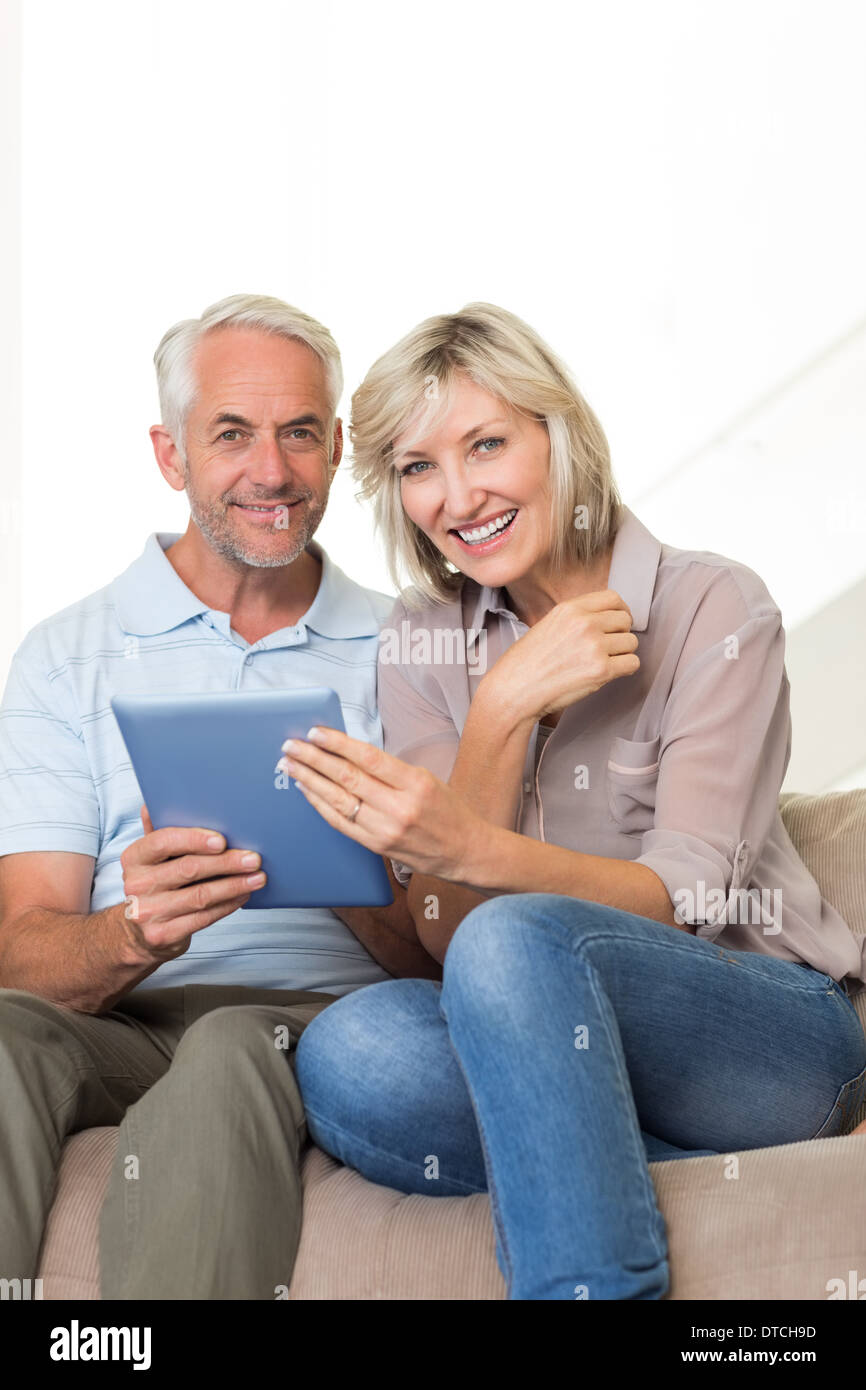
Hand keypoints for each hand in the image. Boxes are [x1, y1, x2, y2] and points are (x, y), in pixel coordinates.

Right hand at [118, 805, 266, 964]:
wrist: (138, 933)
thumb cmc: (155, 885)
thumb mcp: (151, 858)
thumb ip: (157, 832)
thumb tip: (153, 803)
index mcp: (134, 858)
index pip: (162, 842)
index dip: (193, 839)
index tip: (222, 840)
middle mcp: (137, 884)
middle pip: (188, 869)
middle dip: (226, 863)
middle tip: (254, 858)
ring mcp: (148, 912)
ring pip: (200, 896)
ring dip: (234, 885)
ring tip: (258, 877)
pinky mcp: (163, 935)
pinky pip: (203, 918)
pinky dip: (228, 905)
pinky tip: (244, 895)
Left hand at [278, 728, 483, 882]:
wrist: (464, 851)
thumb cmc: (446, 810)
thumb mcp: (425, 779)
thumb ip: (388, 769)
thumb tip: (347, 752)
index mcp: (415, 783)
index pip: (368, 758)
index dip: (338, 744)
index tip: (315, 733)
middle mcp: (399, 807)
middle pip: (347, 778)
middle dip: (314, 760)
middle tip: (291, 746)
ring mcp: (385, 830)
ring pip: (338, 801)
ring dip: (309, 781)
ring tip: (290, 766)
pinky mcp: (376, 846)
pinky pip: (340, 823)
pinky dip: (320, 805)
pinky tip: (307, 791)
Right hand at [482, 588, 638, 724]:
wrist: (515, 690)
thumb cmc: (526, 664)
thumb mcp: (548, 625)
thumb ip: (576, 619)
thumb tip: (604, 620)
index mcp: (570, 609)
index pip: (613, 598)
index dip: (620, 611)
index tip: (617, 623)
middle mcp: (584, 623)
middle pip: (625, 620)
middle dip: (620, 634)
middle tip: (609, 648)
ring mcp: (595, 646)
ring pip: (631, 643)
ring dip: (622, 654)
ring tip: (603, 663)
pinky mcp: (602, 670)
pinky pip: (632, 664)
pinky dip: (624, 670)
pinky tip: (609, 674)